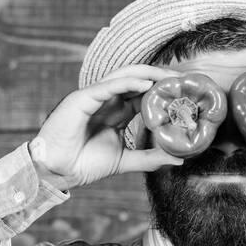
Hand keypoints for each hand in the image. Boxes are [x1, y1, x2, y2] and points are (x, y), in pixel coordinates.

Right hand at [32, 65, 186, 188]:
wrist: (57, 171)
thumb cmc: (84, 164)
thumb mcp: (125, 160)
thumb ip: (150, 158)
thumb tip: (179, 159)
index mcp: (117, 111)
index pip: (145, 93)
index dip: (165, 91)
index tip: (188, 94)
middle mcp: (108, 100)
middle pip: (139, 80)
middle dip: (163, 77)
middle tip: (186, 82)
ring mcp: (95, 96)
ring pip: (126, 76)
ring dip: (150, 74)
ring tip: (171, 78)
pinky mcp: (83, 98)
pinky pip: (108, 85)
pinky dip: (128, 82)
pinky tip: (147, 84)